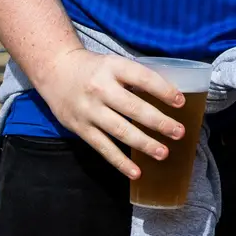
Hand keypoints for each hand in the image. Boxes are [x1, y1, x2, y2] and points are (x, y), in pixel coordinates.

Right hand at [38, 46, 186, 179]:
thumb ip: (135, 78)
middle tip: (179, 132)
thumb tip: (168, 96)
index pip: (143, 78)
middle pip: (134, 108)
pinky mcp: (80, 128)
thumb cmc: (93, 68)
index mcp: (113, 67)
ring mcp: (89, 110)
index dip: (163, 90)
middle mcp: (101, 89)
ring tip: (163, 153)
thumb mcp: (114, 63)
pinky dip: (120, 161)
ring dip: (144, 144)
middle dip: (159, 122)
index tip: (180, 102)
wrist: (55, 70)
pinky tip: (136, 172)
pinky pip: (103, 148)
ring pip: (120, 130)